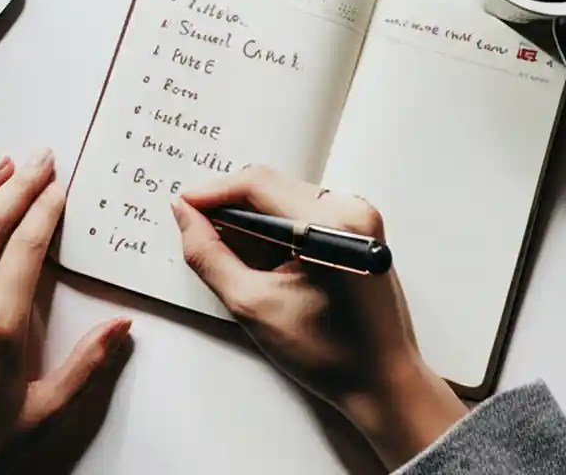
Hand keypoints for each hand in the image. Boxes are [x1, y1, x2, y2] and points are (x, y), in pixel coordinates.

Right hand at [171, 166, 465, 468]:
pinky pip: (304, 213)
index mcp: (331, 224)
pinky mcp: (360, 230)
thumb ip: (209, 255)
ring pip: (284, 198)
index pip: (257, 184)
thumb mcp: (252, 305)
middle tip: (200, 237)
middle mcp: (351, 209)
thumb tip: (184, 215)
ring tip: (241, 264)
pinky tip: (268, 265)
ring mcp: (360, 217)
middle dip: (230, 209)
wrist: (382, 382)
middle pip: (271, 186)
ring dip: (253, 222)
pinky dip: (276, 231)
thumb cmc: (328, 354)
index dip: (212, 192)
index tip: (182, 206)